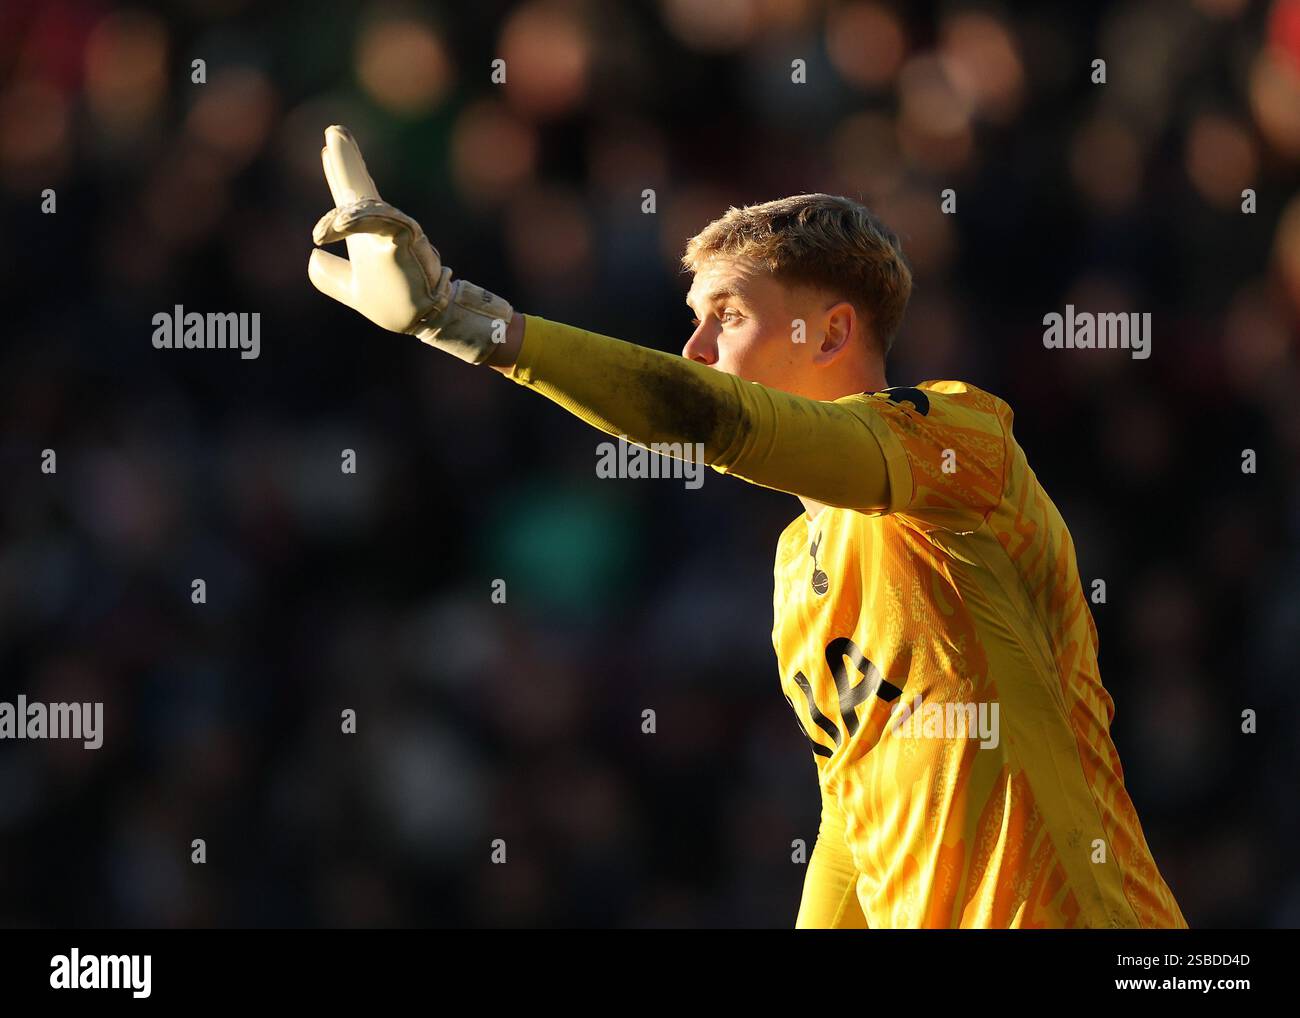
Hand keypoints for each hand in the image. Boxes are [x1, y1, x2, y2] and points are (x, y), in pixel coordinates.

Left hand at [308, 125, 448, 334]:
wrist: (420, 318)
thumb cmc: (393, 303)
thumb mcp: (352, 290)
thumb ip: (330, 277)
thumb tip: (313, 257)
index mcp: (366, 234)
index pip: (351, 196)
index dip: (340, 171)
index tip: (328, 147)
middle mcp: (381, 226)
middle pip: (359, 186)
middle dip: (346, 158)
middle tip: (334, 130)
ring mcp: (394, 229)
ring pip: (366, 199)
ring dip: (347, 172)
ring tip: (330, 148)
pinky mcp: (405, 238)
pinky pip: (380, 220)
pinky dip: (357, 218)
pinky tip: (333, 225)